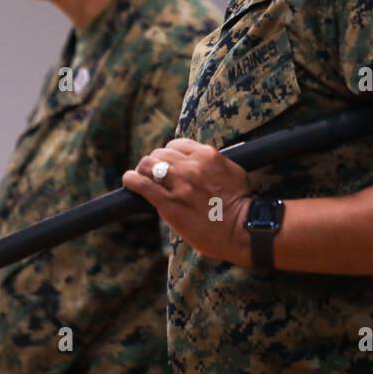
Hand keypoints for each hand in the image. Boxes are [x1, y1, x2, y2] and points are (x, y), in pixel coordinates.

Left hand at [123, 138, 254, 265]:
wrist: (243, 229)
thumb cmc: (241, 204)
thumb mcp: (232, 171)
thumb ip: (213, 163)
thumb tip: (200, 161)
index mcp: (207, 155)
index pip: (176, 144)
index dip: (169, 154)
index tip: (168, 164)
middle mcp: (191, 166)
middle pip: (160, 153)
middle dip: (155, 162)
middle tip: (153, 174)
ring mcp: (179, 184)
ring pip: (148, 164)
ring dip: (142, 170)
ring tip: (139, 178)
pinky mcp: (169, 203)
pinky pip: (142, 185)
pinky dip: (132, 181)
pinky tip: (129, 181)